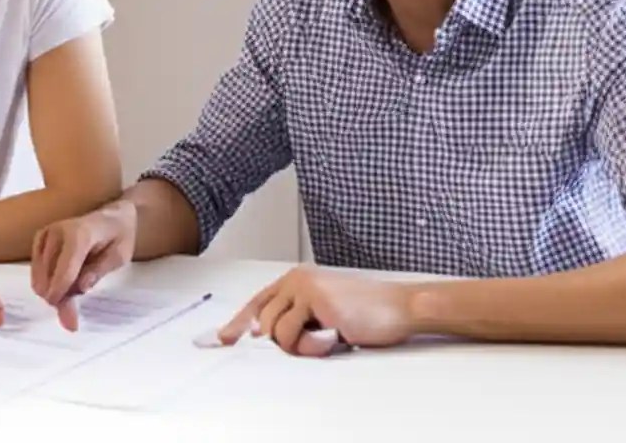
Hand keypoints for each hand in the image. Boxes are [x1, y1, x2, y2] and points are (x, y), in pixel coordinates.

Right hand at [31, 199, 135, 330]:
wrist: (111, 216)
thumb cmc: (118, 236)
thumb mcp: (119, 256)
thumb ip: (98, 271)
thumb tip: (80, 288)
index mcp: (79, 234)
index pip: (65, 270)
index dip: (63, 295)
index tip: (68, 321)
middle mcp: (57, 231)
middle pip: (49, 276)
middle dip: (59, 299)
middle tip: (72, 318)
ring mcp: (45, 234)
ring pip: (39, 276)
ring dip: (53, 292)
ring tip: (73, 293)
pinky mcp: (39, 239)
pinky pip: (36, 270)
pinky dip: (46, 283)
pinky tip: (62, 285)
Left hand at [216, 266, 417, 355]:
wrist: (401, 307)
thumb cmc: (366, 313)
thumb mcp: (323, 313)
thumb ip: (295, 318)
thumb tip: (262, 338)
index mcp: (297, 279)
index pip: (258, 301)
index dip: (239, 322)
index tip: (224, 339)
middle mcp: (296, 279)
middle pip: (261, 319)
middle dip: (280, 342)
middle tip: (314, 342)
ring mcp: (305, 288)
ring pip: (273, 329)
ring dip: (298, 345)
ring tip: (328, 339)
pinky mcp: (316, 300)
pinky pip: (291, 334)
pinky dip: (308, 346)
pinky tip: (334, 337)